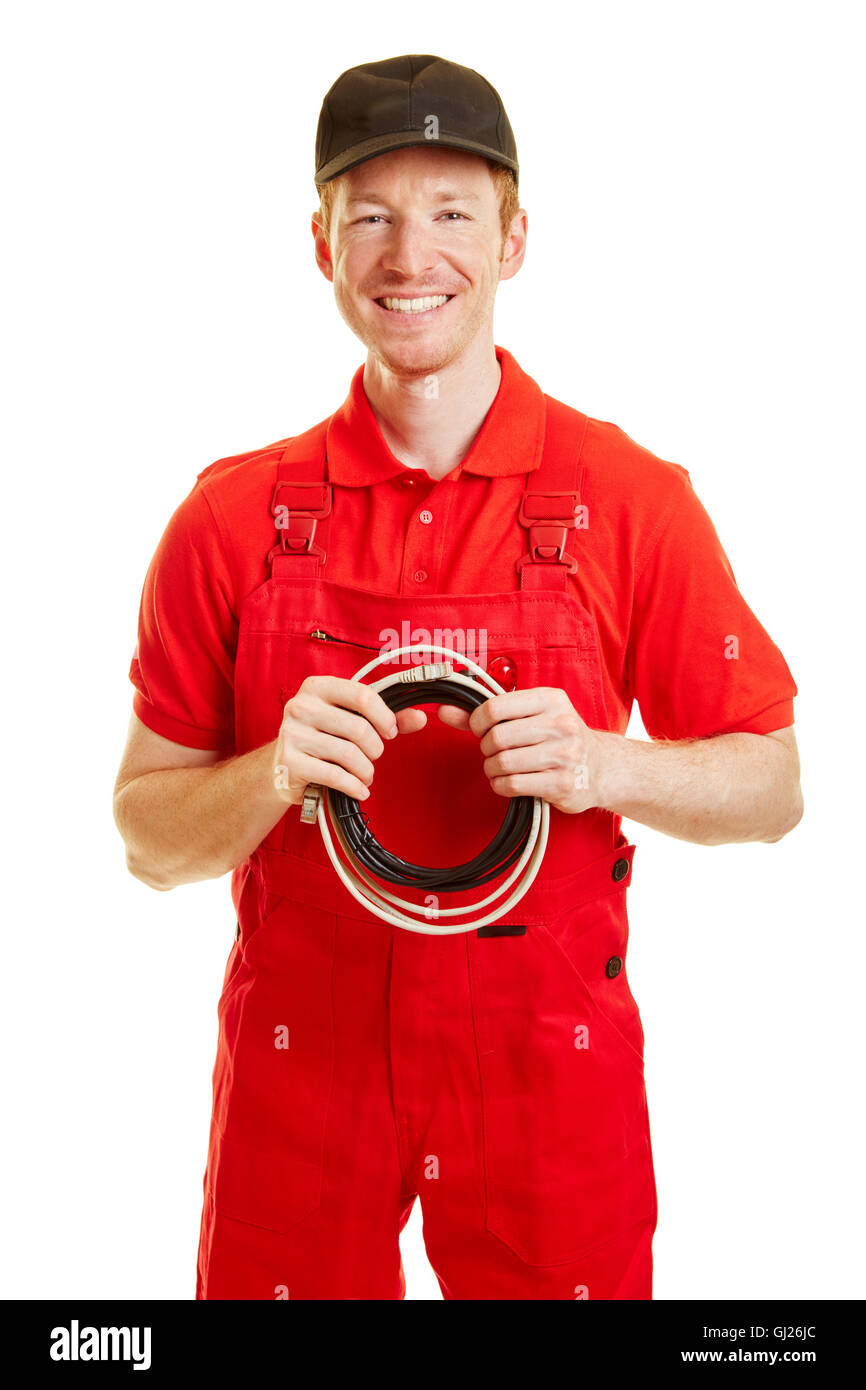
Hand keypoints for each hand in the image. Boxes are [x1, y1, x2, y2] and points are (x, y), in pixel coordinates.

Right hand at [273, 675, 426, 804]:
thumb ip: (384, 717)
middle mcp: (301, 706)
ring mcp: (292, 734)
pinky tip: (359, 789)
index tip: (390, 731)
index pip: (362, 695)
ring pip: (349, 754)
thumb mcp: (348, 719)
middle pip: (358, 728)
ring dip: (366, 771)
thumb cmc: (322, 738)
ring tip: (365, 775)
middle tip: (373, 756)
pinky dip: (354, 786)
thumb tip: (419, 718)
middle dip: (375, 749)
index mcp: (317, 687)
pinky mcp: (290, 763)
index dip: (384, 716)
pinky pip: (335, 776)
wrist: (280, 767)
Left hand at [437, 686, 604, 814]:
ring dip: (492, 769)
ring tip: (500, 767)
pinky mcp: (561, 783)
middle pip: (496, 738)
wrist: (601, 767)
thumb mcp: (530, 715)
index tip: (480, 729)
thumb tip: (444, 711)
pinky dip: (501, 785)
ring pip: (503, 762)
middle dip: (486, 748)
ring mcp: (563, 755)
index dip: (477, 721)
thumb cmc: (559, 738)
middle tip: (493, 751)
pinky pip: (513, 784)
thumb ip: (486, 714)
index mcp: (550, 700)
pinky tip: (508, 781)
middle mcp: (560, 724)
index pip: (495, 707)